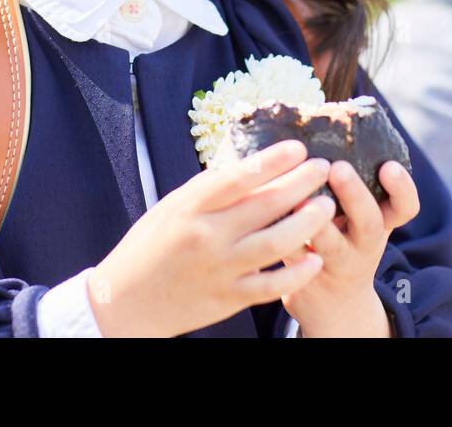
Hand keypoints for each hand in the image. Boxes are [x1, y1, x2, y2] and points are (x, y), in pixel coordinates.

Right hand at [87, 140, 336, 336]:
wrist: (125, 303)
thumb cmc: (148, 247)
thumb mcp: (170, 207)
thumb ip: (208, 189)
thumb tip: (246, 164)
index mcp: (190, 207)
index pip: (239, 177)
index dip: (273, 161)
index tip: (298, 148)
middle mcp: (207, 236)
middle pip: (265, 205)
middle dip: (301, 183)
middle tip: (323, 168)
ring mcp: (219, 269)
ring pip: (276, 243)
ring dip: (307, 222)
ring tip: (327, 206)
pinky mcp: (227, 299)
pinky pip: (270, 286)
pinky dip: (296, 273)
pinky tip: (315, 258)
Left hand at [280, 159, 419, 336]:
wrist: (332, 305)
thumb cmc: (341, 241)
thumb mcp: (357, 219)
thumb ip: (349, 183)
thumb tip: (329, 115)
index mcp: (380, 223)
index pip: (404, 207)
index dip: (401, 188)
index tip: (389, 166)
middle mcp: (364, 244)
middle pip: (369, 222)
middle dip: (355, 194)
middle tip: (338, 168)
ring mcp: (337, 264)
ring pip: (327, 244)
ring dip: (311, 218)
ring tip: (296, 193)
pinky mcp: (306, 279)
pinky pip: (292, 256)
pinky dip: (278, 233)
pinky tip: (263, 213)